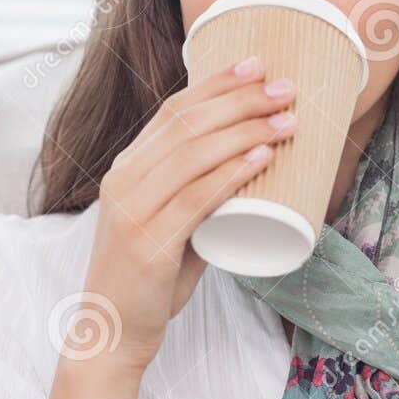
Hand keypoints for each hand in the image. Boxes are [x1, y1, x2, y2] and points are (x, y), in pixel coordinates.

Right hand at [79, 56, 297, 373]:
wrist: (112, 332)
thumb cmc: (149, 278)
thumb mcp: (169, 223)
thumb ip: (199, 196)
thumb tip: (252, 169)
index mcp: (127, 169)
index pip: (172, 111)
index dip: (217, 83)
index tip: (258, 66)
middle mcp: (124, 181)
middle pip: (187, 124)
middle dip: (242, 100)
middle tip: (287, 90)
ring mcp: (132, 212)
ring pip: (193, 155)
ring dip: (246, 131)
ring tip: (287, 121)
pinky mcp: (147, 244)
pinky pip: (196, 199)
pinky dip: (232, 174)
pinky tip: (261, 158)